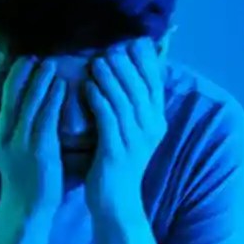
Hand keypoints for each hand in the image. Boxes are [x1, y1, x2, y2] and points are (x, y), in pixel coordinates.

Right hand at [0, 56, 66, 215]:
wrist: (27, 205)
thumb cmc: (23, 170)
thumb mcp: (7, 142)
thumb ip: (10, 117)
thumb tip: (18, 90)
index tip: (10, 49)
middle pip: (8, 90)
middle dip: (21, 69)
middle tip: (34, 52)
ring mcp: (17, 140)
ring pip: (28, 100)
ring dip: (40, 78)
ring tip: (51, 62)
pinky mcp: (38, 148)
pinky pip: (46, 116)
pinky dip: (54, 98)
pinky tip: (62, 85)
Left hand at [82, 38, 167, 212]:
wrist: (116, 202)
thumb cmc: (118, 164)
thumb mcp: (131, 133)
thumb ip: (130, 107)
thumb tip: (122, 75)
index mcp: (156, 122)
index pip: (154, 84)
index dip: (144, 61)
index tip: (131, 42)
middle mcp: (150, 129)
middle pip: (140, 88)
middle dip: (125, 65)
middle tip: (109, 48)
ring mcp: (136, 140)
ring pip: (125, 100)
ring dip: (110, 78)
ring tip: (95, 62)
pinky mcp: (117, 151)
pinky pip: (109, 119)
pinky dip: (99, 100)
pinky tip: (87, 88)